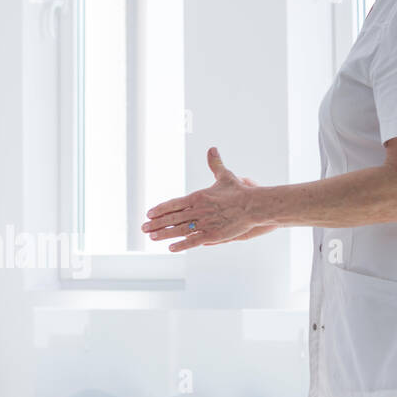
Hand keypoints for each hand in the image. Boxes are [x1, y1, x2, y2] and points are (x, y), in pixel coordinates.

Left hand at [141, 147, 274, 250]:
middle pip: (173, 218)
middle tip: (143, 227)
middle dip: (156, 223)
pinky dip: (181, 244)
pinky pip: (193, 241)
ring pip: (179, 230)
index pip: (174, 203)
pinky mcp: (213, 235)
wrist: (254, 205)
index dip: (160, 209)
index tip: (149, 213)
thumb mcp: (225, 176)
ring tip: (151, 237)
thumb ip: (215, 164)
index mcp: (198, 196)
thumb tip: (212, 149)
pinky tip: (170, 248)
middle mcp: (198, 210)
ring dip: (164, 234)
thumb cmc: (240, 191)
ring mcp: (204, 223)